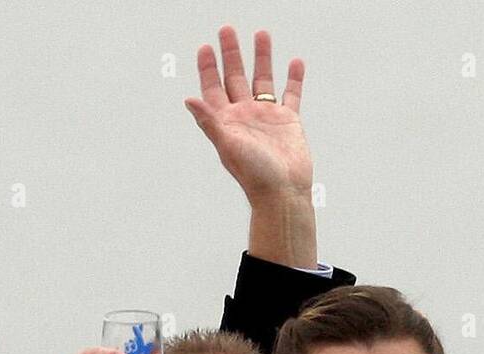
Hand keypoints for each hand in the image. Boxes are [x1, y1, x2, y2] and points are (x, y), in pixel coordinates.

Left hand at [184, 26, 311, 203]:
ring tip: (262, 34)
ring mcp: (267, 116)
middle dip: (231, 54)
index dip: (208, 68)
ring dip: (262, 58)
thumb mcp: (227, 145)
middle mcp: (245, 115)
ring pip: (263, 79)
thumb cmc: (254, 175)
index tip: (206, 47)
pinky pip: (291, 93)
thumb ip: (209, 121)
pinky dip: (294, 78)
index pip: (213, 87)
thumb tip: (189, 99)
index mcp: (227, 120)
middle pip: (235, 77)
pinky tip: (294, 62)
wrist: (283, 192)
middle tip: (227, 30)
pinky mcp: (289, 121)